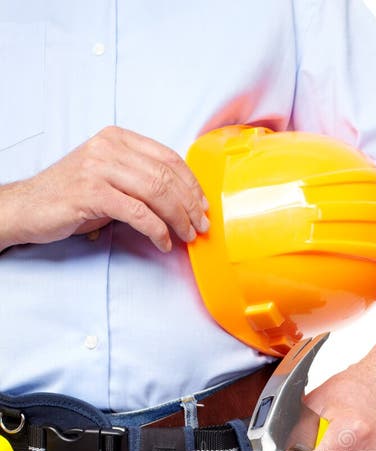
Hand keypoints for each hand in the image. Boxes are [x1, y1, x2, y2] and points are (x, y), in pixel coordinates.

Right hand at [3, 126, 208, 251]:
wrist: (28, 208)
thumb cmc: (71, 197)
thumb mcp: (109, 179)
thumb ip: (139, 180)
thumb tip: (181, 200)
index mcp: (116, 139)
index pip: (168, 157)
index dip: (191, 184)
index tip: (203, 206)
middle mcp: (108, 148)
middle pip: (166, 176)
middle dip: (190, 205)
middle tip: (200, 226)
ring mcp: (99, 168)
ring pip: (156, 193)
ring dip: (178, 219)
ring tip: (187, 236)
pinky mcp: (92, 193)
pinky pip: (137, 213)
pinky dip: (156, 231)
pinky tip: (163, 242)